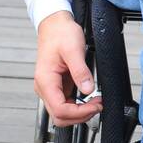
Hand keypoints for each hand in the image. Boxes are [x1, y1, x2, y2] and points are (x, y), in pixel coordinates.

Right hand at [34, 11, 101, 126]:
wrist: (55, 25)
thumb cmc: (61, 34)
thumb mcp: (74, 50)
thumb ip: (80, 71)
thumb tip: (88, 90)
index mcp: (46, 80)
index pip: (59, 110)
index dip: (79, 113)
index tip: (96, 105)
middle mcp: (44, 87)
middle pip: (59, 117)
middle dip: (80, 116)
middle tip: (98, 105)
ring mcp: (49, 88)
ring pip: (62, 114)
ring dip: (79, 113)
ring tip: (95, 103)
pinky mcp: (56, 86)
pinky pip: (65, 105)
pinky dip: (78, 107)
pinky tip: (89, 99)